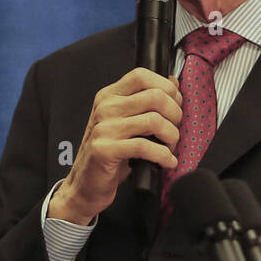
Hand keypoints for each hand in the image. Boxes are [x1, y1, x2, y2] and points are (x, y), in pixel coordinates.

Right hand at [48, 68, 181, 223]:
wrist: (85, 185)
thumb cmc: (111, 153)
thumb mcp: (127, 122)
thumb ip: (146, 102)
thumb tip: (174, 82)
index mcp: (109, 96)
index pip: (142, 75)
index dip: (166, 88)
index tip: (175, 105)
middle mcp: (105, 108)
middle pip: (155, 97)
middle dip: (175, 115)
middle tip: (175, 131)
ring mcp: (104, 128)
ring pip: (154, 121)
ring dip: (172, 137)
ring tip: (170, 148)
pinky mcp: (105, 150)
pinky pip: (145, 147)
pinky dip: (163, 156)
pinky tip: (167, 162)